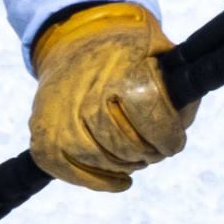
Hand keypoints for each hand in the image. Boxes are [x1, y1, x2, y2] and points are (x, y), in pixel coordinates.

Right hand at [30, 1, 188, 187]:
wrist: (75, 42)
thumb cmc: (127, 54)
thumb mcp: (160, 53)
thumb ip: (177, 88)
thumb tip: (180, 125)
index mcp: (117, 68)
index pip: (147, 110)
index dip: (167, 134)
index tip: (174, 141)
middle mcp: (82, 92)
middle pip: (124, 142)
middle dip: (148, 153)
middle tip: (156, 150)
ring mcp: (58, 117)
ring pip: (100, 159)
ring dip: (127, 165)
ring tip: (137, 156)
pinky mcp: (43, 137)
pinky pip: (71, 172)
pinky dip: (101, 181)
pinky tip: (121, 179)